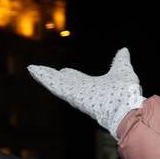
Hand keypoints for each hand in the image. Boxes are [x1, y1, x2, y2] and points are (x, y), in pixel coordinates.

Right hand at [28, 48, 144, 135]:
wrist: (126, 108)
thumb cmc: (127, 95)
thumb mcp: (123, 71)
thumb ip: (121, 61)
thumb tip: (124, 50)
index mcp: (94, 88)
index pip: (79, 81)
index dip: (71, 76)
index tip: (64, 71)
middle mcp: (83, 92)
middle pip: (64, 83)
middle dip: (54, 78)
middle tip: (42, 71)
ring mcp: (75, 93)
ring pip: (56, 83)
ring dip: (44, 76)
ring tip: (32, 68)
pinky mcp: (69, 93)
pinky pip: (54, 84)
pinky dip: (43, 76)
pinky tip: (33, 70)